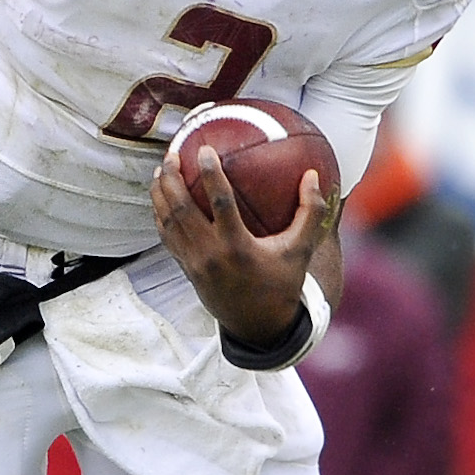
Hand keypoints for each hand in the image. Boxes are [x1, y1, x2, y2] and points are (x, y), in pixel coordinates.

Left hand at [151, 144, 327, 346]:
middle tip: (173, 153)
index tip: (204, 149)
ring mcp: (194, 263)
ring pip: (168, 222)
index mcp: (237, 246)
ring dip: (160, 194)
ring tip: (161, 168)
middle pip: (182, 210)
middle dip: (172, 179)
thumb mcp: (301, 250)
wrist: (258, 324)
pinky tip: (161, 196)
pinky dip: (160, 214)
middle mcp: (210, 254)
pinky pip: (167, 236)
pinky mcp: (185, 268)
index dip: (211, 174)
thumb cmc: (282, 282)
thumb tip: (313, 174)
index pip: (219, 203)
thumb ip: (310, 212)